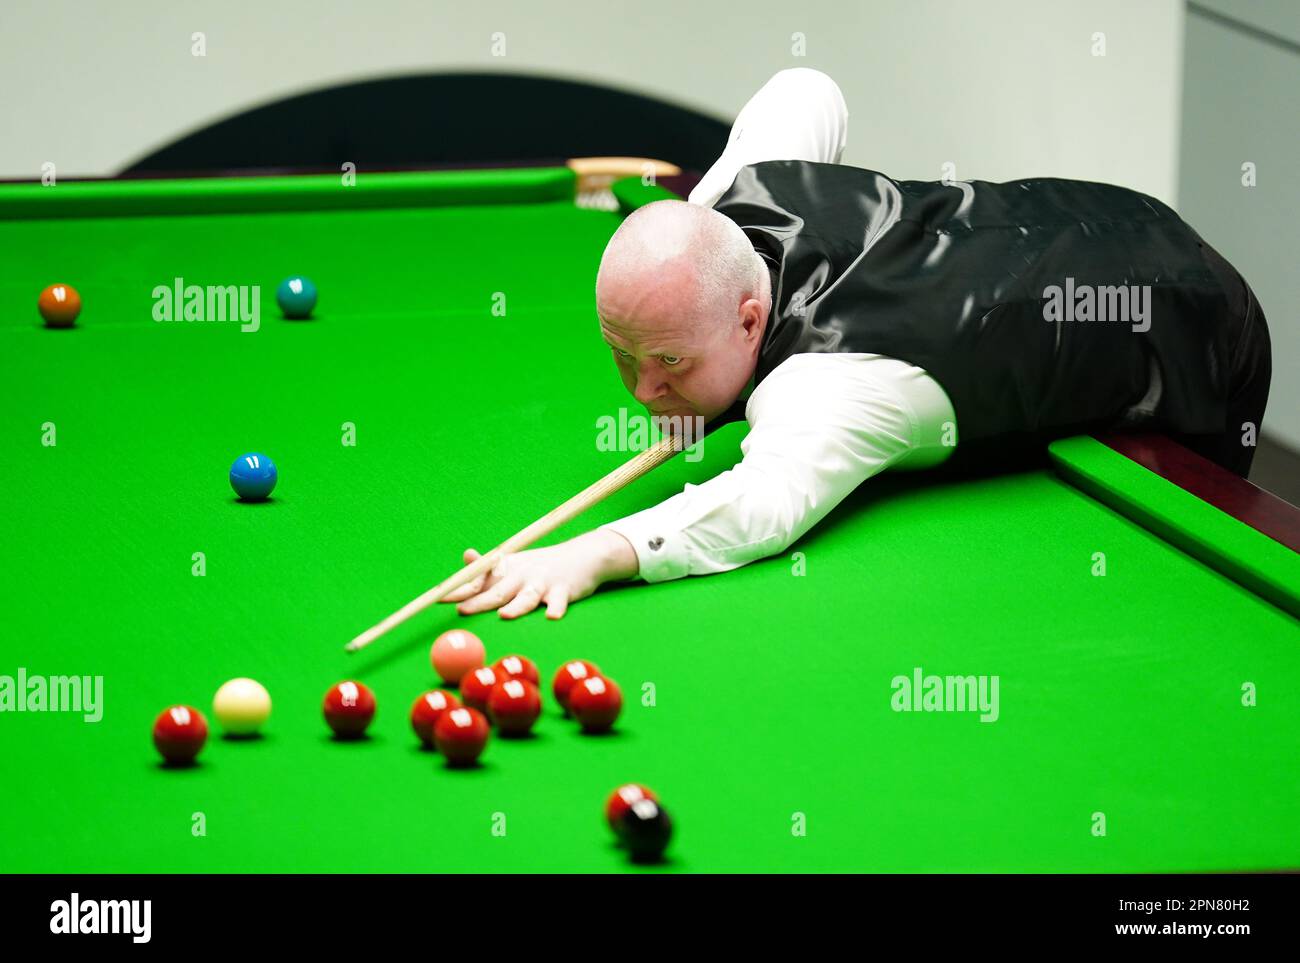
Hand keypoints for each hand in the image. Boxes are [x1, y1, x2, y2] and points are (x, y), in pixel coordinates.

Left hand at [442, 529, 637, 619]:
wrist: (583, 555)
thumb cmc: (542, 565)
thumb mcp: (515, 563)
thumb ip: (490, 569)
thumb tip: (466, 557)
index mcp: (507, 570)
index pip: (479, 580)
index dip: (460, 590)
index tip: (439, 599)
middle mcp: (522, 576)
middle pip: (498, 592)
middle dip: (479, 602)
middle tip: (463, 610)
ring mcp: (543, 583)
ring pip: (527, 597)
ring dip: (516, 606)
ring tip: (505, 615)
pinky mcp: (564, 591)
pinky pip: (559, 601)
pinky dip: (556, 608)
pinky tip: (552, 616)